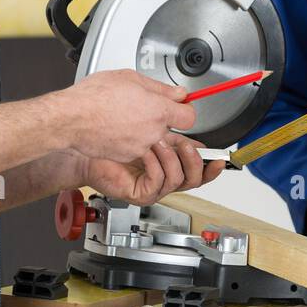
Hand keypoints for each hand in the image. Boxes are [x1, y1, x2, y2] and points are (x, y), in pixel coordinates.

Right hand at [55, 69, 195, 163]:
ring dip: (143, 129)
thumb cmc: (94, 97)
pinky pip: (135, 147)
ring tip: (124, 116)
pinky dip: (129, 139)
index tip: (178, 105)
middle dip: (159, 118)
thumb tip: (177, 93)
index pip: (189, 117)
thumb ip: (159, 87)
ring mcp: (140, 147)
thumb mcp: (130, 78)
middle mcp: (153, 132)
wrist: (69, 119)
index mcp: (158, 110)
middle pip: (169, 128)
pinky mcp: (126, 156)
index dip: (184, 110)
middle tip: (142, 107)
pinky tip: (115, 127)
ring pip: (152, 138)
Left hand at [81, 132, 225, 205]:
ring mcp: (152, 187)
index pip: (198, 169)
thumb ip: (171, 120)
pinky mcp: (140, 193)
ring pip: (178, 181)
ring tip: (158, 142)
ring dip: (171, 158)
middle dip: (195, 161)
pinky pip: (159, 182)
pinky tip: (146, 153)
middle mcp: (163, 177)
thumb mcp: (149, 124)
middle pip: (194, 180)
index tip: (220, 158)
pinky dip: (155, 164)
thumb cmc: (110, 137)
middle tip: (187, 145)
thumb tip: (190, 113)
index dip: (211, 166)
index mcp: (170, 162)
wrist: (87, 147)